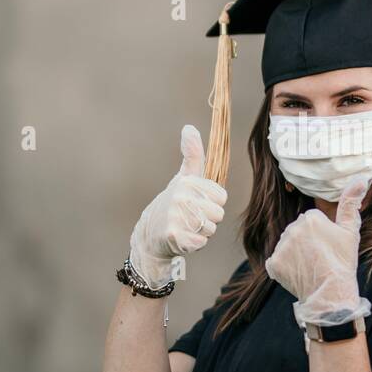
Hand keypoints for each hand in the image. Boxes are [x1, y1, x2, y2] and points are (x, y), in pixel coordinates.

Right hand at [128, 125, 226, 289]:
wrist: (150, 233)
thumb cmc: (173, 203)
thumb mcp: (183, 177)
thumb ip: (192, 154)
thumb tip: (189, 127)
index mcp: (187, 182)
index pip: (221, 196)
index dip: (212, 202)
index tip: (198, 202)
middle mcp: (180, 197)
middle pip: (218, 213)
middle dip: (208, 219)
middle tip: (191, 217)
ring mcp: (176, 217)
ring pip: (211, 229)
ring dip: (202, 232)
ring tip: (186, 227)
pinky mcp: (174, 236)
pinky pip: (201, 242)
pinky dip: (195, 244)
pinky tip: (183, 238)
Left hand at [264, 176, 371, 325]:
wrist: (331, 293)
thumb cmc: (343, 262)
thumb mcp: (350, 231)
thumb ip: (350, 203)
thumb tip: (359, 179)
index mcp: (310, 218)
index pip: (312, 220)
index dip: (322, 234)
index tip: (329, 246)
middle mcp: (292, 228)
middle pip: (298, 231)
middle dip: (306, 241)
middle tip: (320, 257)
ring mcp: (281, 247)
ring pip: (287, 245)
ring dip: (295, 254)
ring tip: (310, 266)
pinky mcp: (273, 263)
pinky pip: (277, 262)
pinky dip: (285, 268)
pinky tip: (298, 273)